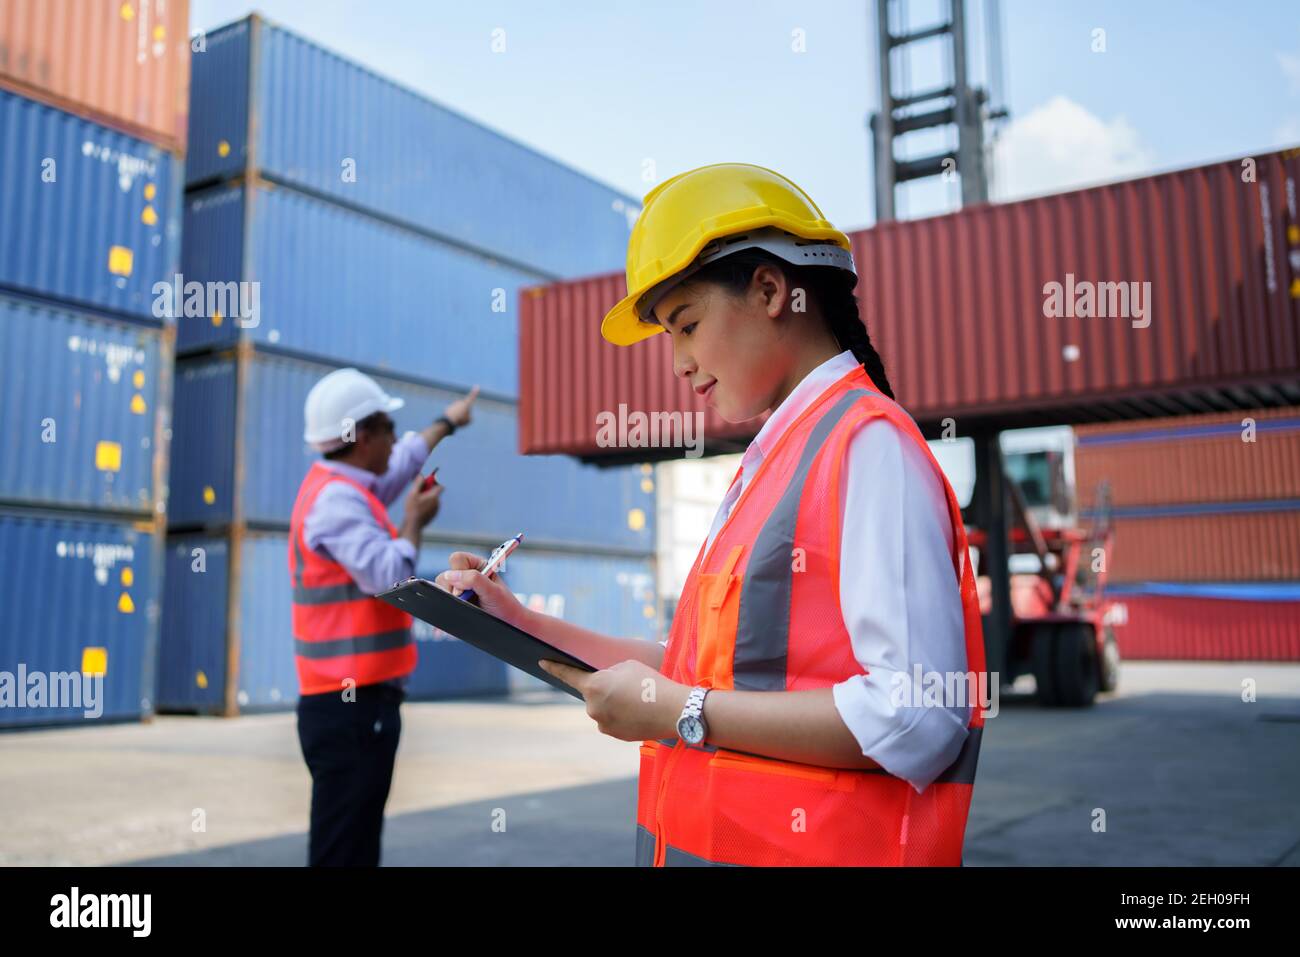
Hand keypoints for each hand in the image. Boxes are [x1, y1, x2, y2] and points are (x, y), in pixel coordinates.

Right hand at [405, 472, 441, 527]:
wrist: (413, 525)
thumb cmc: (412, 508)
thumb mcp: (413, 493)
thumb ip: (418, 483)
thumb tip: (422, 475)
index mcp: (434, 496)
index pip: (440, 485)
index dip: (436, 482)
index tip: (429, 481)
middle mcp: (438, 502)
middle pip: (435, 492)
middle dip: (429, 490)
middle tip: (419, 490)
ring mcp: (436, 510)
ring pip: (433, 500)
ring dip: (427, 498)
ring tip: (417, 501)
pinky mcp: (433, 515)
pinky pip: (431, 506)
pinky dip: (427, 504)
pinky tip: (418, 507)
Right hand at [433, 550, 526, 627]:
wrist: (508, 624)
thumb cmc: (505, 605)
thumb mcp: (493, 591)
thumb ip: (474, 579)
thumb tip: (450, 575)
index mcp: (477, 565)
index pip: (457, 559)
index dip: (459, 571)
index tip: (467, 587)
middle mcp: (467, 575)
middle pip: (445, 574)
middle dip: (453, 589)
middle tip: (467, 599)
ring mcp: (460, 589)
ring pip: (441, 587)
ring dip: (452, 598)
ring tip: (468, 605)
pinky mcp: (455, 601)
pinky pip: (442, 600)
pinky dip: (448, 606)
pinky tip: (461, 610)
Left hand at [443, 385, 479, 428]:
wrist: (448, 421)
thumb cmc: (460, 420)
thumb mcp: (469, 420)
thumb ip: (469, 417)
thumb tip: (466, 415)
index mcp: (466, 404)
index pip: (472, 397)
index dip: (475, 392)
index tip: (477, 386)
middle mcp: (460, 402)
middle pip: (466, 408)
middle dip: (465, 413)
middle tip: (462, 419)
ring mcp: (454, 404)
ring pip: (459, 411)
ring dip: (459, 416)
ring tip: (456, 420)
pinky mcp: (449, 408)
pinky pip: (454, 414)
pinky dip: (454, 417)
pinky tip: (452, 419)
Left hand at [538, 659, 687, 741]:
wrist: (673, 710)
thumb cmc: (651, 682)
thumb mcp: (627, 666)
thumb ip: (608, 673)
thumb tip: (604, 683)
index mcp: (594, 686)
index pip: (568, 675)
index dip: (554, 668)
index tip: (542, 662)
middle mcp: (593, 707)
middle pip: (592, 694)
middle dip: (604, 689)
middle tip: (627, 685)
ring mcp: (603, 723)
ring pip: (603, 708)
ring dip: (614, 703)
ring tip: (637, 699)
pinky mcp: (614, 735)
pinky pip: (612, 720)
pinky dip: (622, 715)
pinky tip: (638, 711)